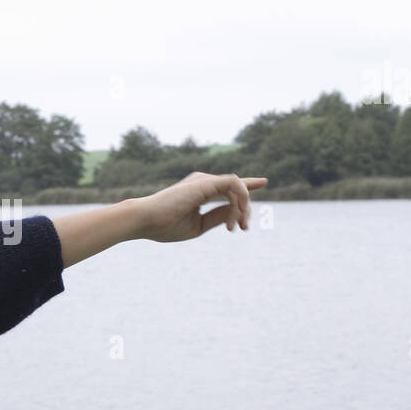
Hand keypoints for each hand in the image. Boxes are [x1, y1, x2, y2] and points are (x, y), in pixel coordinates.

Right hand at [136, 172, 267, 242]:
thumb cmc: (165, 226)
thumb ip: (217, 217)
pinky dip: (239, 200)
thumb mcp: (198, 226)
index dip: (247, 185)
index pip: (229, 186)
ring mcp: (204, 180)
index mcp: (199, 191)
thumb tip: (234, 213)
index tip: (264, 181)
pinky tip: (234, 216)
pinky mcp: (206, 181)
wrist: (146, 220)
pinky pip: (234, 184)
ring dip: (242, 208)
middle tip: (242, 229)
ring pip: (237, 188)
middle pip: (236, 191)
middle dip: (244, 210)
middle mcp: (203, 182)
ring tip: (235, 227)